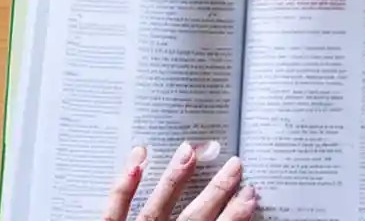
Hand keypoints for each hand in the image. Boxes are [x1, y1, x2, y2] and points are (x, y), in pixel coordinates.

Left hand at [102, 142, 258, 220]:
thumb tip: (227, 216)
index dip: (235, 214)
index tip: (250, 193)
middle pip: (193, 215)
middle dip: (216, 190)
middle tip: (234, 165)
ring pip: (157, 206)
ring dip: (176, 177)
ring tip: (189, 150)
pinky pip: (113, 211)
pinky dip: (124, 187)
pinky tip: (137, 162)